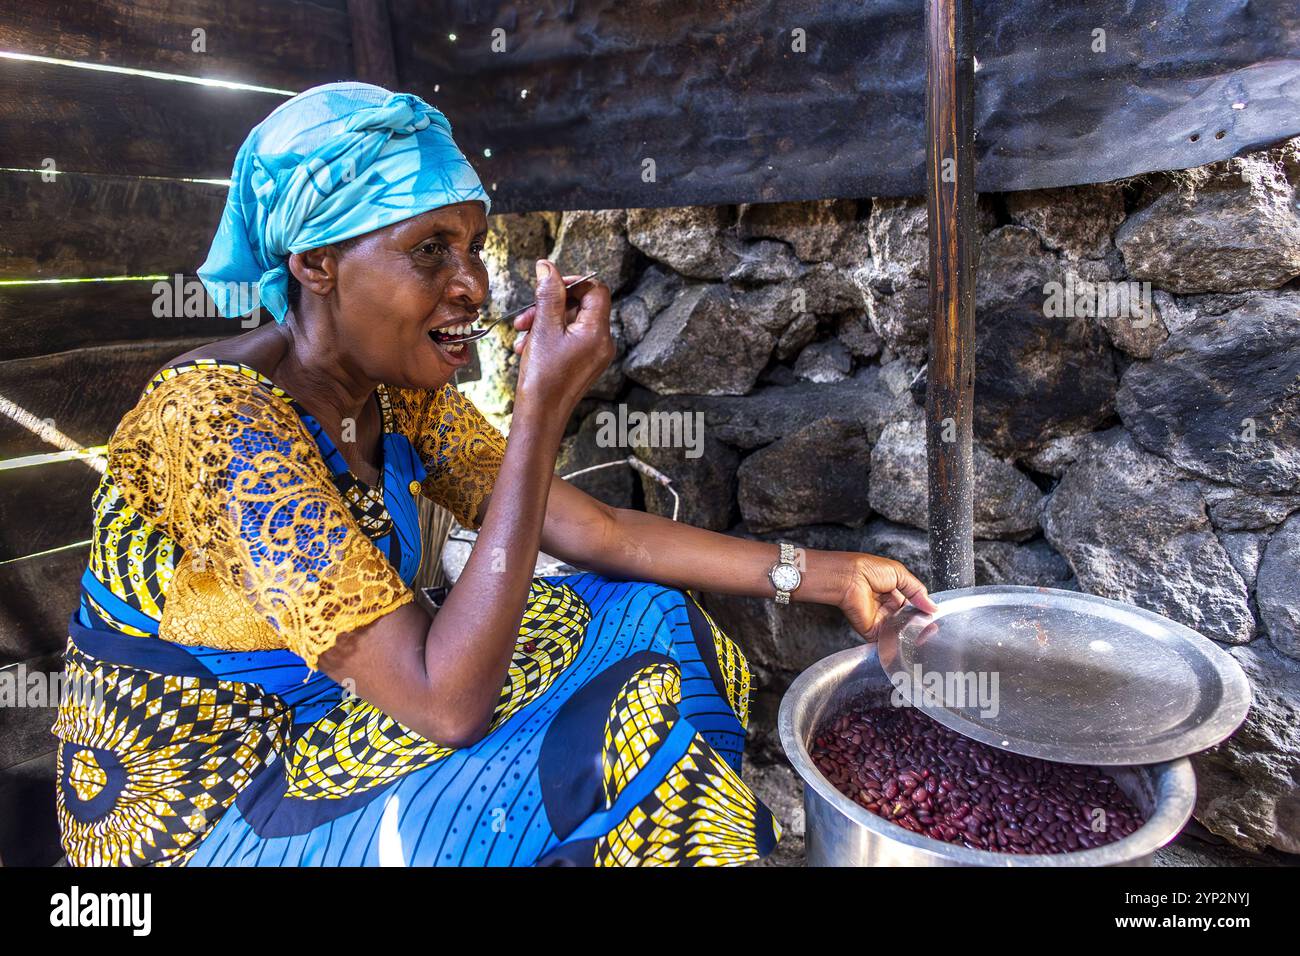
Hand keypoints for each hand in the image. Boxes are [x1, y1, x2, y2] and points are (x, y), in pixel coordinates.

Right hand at [513, 260, 613, 413]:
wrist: (541, 416)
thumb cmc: (543, 376)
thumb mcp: (543, 328)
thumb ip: (548, 294)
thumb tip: (547, 266)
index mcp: (598, 332)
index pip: (595, 290)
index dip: (572, 283)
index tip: (547, 286)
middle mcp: (603, 342)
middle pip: (580, 306)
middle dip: (549, 306)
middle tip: (524, 317)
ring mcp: (595, 354)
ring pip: (570, 322)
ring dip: (543, 322)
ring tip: (520, 335)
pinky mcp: (584, 362)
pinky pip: (569, 339)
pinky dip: (548, 337)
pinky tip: (525, 347)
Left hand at [837, 553, 938, 640]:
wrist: (850, 578)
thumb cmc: (868, 570)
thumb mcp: (900, 574)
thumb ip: (917, 591)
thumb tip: (932, 606)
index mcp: (892, 592)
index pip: (911, 606)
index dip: (922, 611)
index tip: (933, 616)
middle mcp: (886, 607)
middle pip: (906, 620)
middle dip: (918, 624)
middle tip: (930, 628)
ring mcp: (879, 620)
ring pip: (899, 631)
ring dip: (910, 634)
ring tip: (923, 634)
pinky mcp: (872, 631)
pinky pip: (886, 640)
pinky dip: (897, 642)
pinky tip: (909, 640)